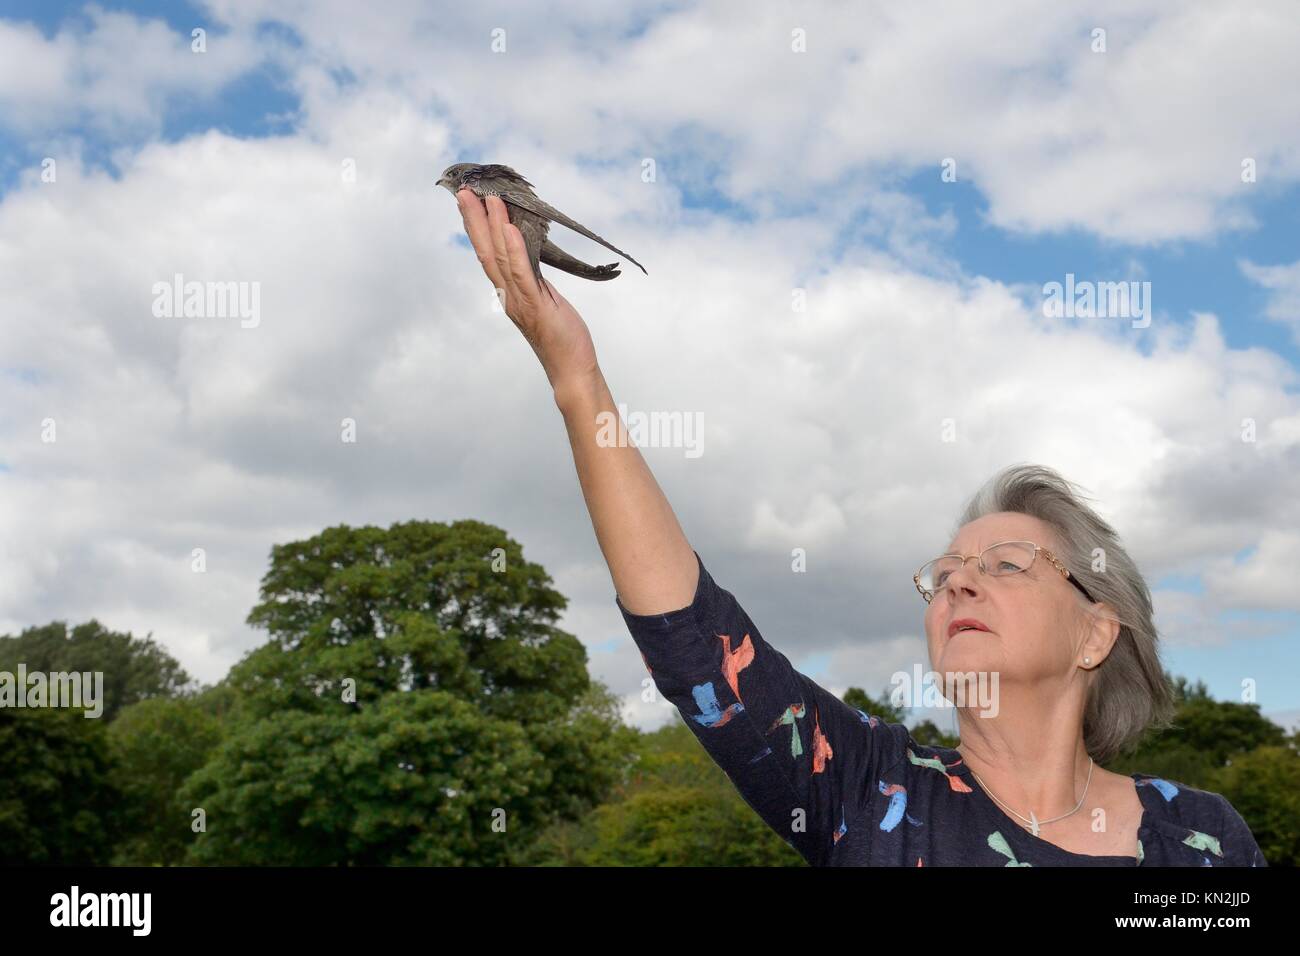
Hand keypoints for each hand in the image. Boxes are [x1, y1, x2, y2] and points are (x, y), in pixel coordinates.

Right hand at [457, 189, 600, 395]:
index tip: (470, 202)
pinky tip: (508, 227)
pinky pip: (522, 273)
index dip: (478, 228)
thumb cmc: (562, 338)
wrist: (571, 369)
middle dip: (474, 220)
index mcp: (510, 292)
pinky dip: (514, 249)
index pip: (489, 254)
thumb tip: (531, 258)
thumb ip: (534, 280)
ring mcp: (518, 300)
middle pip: (485, 251)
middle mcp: (508, 295)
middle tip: (464, 191)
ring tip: (486, 198)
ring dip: (491, 226)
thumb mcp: (546, 300)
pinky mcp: (535, 305)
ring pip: (499, 257)